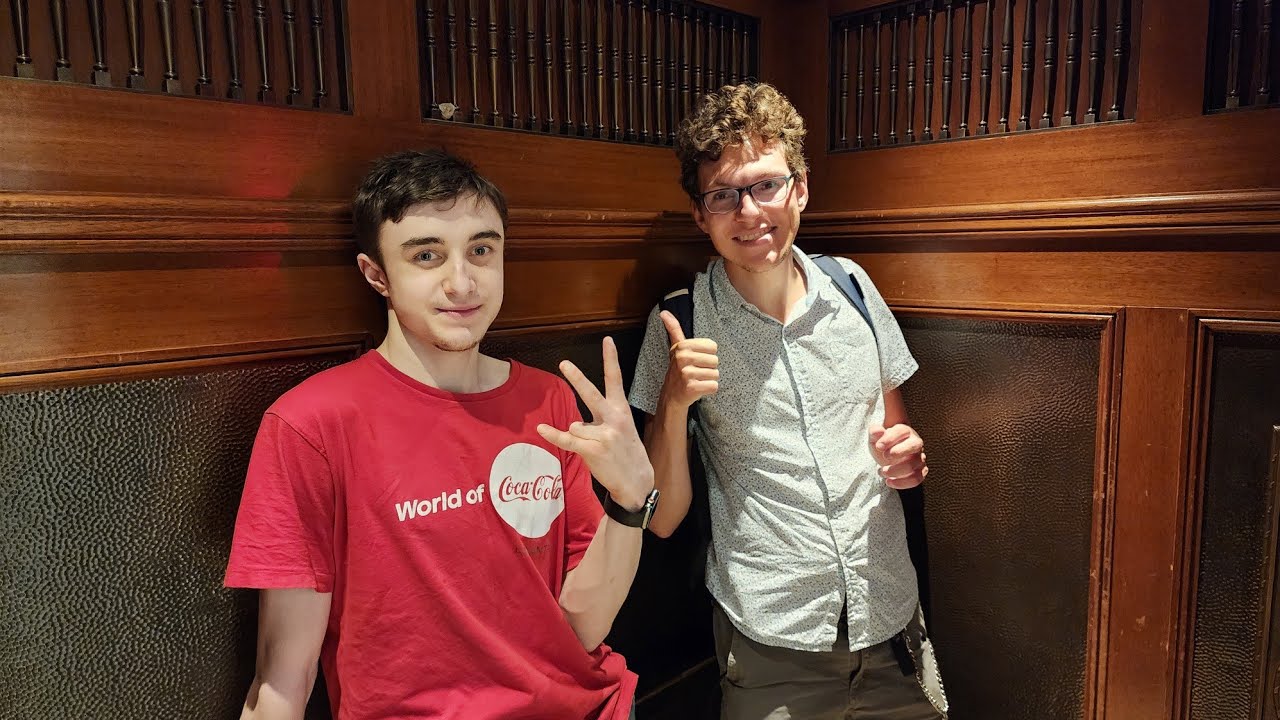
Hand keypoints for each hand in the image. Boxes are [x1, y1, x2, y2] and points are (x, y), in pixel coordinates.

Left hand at [537, 337, 654, 510]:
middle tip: (563, 362)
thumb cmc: (626, 452)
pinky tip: (542, 429)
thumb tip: (572, 423)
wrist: (637, 480)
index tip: (607, 340)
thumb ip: (600, 419)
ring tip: (596, 449)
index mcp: (621, 410)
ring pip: (576, 426)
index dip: (611, 359)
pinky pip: (567, 439)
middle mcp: (614, 419)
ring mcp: (604, 434)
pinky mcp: (593, 449)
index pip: (615, 380)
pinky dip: (553, 435)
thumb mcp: (622, 429)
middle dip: (577, 377)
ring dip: (579, 437)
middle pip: (591, 393)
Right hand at [658, 310, 719, 408]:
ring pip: (716, 374)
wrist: (671, 395)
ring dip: (708, 379)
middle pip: (715, 360)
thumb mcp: (676, 348)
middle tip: (696, 372)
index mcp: (682, 346)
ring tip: (697, 380)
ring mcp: (686, 373)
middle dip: (708, 368)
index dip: (707, 354)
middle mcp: (683, 358)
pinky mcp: (691, 388)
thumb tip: (663, 311)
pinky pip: (714, 386)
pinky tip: (698, 388)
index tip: (696, 360)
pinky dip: (709, 389)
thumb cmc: (679, 369)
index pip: (713, 346)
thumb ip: (673, 329)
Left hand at [869, 422, 927, 489]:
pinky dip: (902, 482)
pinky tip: (889, 482)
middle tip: (884, 457)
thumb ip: (874, 432)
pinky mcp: (920, 471)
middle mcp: (915, 443)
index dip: (890, 438)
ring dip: (896, 470)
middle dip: (899, 452)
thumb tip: (878, 431)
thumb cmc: (882, 445)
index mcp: (905, 431)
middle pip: (914, 445)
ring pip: (914, 464)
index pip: (902, 431)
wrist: (887, 458)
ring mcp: (919, 458)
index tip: (878, 446)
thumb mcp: (875, 437)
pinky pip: (916, 478)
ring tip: (882, 471)